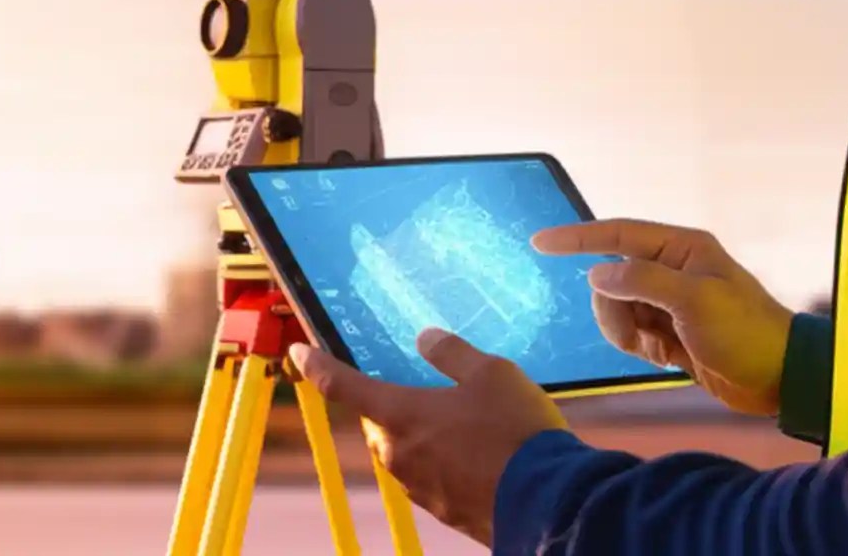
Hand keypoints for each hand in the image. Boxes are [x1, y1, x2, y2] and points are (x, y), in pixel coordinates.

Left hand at [289, 328, 565, 546]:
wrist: (547, 501)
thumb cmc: (515, 431)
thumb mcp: (490, 373)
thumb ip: (452, 353)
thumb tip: (426, 337)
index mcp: (400, 415)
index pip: (344, 385)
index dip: (318, 366)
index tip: (300, 352)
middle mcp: (398, 453)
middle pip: (377, 421)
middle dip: (389, 404)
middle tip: (423, 390)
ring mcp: (417, 486)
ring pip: (403, 450)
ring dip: (420, 434)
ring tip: (463, 422)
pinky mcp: (441, 510)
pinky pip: (428, 475)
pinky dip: (441, 460)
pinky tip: (476, 453)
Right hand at [532, 218, 793, 415]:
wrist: (779, 379)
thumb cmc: (745, 333)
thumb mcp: (695, 300)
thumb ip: (642, 281)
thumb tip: (596, 274)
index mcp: (681, 249)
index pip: (617, 235)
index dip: (577, 238)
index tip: (540, 243)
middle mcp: (670, 269)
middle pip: (610, 278)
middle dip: (612, 307)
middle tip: (638, 333)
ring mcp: (667, 302)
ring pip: (615, 308)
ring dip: (623, 330)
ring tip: (656, 347)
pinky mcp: (666, 332)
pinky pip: (629, 331)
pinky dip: (635, 345)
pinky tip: (662, 356)